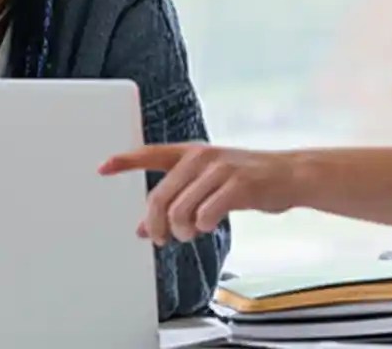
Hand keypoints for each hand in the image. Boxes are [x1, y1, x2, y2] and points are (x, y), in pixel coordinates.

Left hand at [99, 144, 296, 245]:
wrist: (289, 175)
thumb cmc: (245, 181)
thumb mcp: (207, 184)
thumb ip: (176, 199)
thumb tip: (142, 228)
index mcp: (190, 153)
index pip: (150, 153)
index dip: (125, 161)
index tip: (102, 167)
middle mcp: (201, 157)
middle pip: (159, 197)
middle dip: (155, 225)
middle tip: (160, 239)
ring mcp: (220, 169)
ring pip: (180, 210)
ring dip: (182, 231)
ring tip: (191, 233)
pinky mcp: (238, 185)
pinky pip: (206, 215)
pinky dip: (204, 226)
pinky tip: (210, 225)